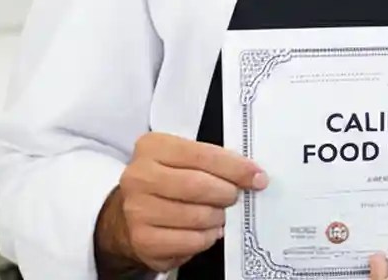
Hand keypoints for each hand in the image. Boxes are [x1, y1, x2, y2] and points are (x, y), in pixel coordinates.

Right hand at [94, 132, 267, 274]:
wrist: (131, 214)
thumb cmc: (166, 182)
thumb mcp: (183, 160)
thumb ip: (212, 161)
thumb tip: (252, 175)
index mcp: (152, 147)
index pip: (203, 154)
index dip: (235, 167)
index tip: (256, 176)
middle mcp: (140, 177)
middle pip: (199, 185)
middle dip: (226, 193)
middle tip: (234, 196)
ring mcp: (138, 210)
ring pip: (197, 216)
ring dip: (217, 217)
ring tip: (217, 214)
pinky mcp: (144, 239)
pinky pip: (190, 241)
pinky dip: (206, 237)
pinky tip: (206, 230)